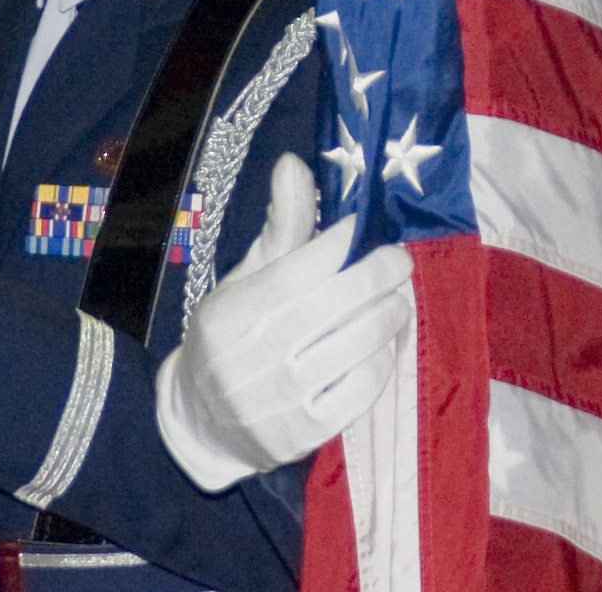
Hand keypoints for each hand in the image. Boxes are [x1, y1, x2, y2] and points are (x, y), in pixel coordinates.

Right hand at [155, 153, 412, 492]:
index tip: (358, 228)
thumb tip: (294, 165)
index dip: (332, 247)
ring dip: (387, 317)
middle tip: (399, 259)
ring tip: (398, 299)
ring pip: (351, 349)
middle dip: (373, 277)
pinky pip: (359, 393)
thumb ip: (279, 227)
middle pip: (328, 310)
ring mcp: (277, 403)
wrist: (203, 422)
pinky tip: (386, 342)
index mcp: (226, 316)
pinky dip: (381, 361)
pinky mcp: (303, 436)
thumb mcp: (245, 279)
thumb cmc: (233, 335)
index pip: (291, 275)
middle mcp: (247, 361)